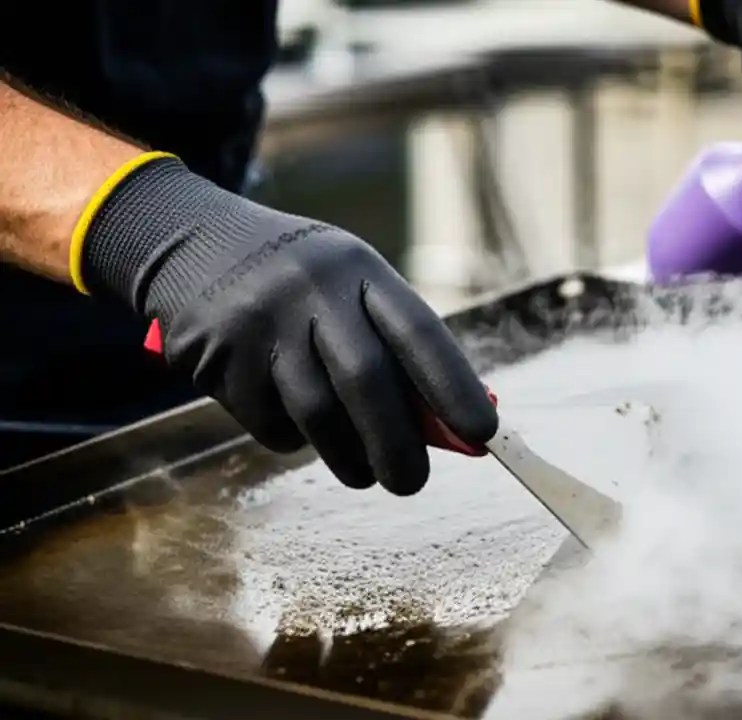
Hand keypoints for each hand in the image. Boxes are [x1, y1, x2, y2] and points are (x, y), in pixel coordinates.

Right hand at [79, 155, 498, 494]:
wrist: (194, 242)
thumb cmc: (304, 283)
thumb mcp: (353, 289)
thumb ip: (399, 350)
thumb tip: (455, 428)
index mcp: (360, 269)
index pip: (419, 332)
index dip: (454, 387)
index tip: (482, 435)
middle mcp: (310, 289)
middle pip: (366, 381)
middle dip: (397, 444)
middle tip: (412, 483)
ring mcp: (259, 321)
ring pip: (316, 413)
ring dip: (348, 457)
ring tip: (364, 472)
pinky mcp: (216, 355)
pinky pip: (269, 423)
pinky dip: (294, 439)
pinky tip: (298, 425)